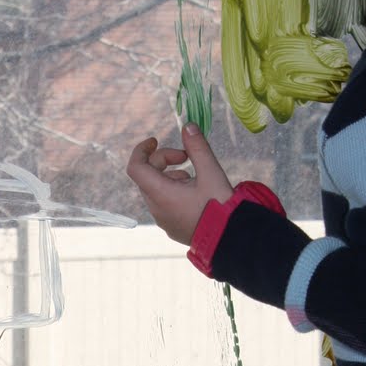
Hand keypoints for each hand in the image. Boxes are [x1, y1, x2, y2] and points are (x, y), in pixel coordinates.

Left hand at [126, 125, 233, 245]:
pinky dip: (174, 191)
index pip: (135, 167)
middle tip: (187, 157)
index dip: (142, 150)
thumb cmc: (221, 207)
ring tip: (194, 177)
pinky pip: (164, 203)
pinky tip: (195, 193)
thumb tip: (187, 127)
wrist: (230, 239)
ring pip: (156, 189)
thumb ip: (198, 148)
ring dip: (171, 176)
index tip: (156, 140)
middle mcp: (156, 208)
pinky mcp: (171, 227)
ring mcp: (162, 220)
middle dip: (164, 160)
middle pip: (147, 176)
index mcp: (160, 194)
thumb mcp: (211, 172)